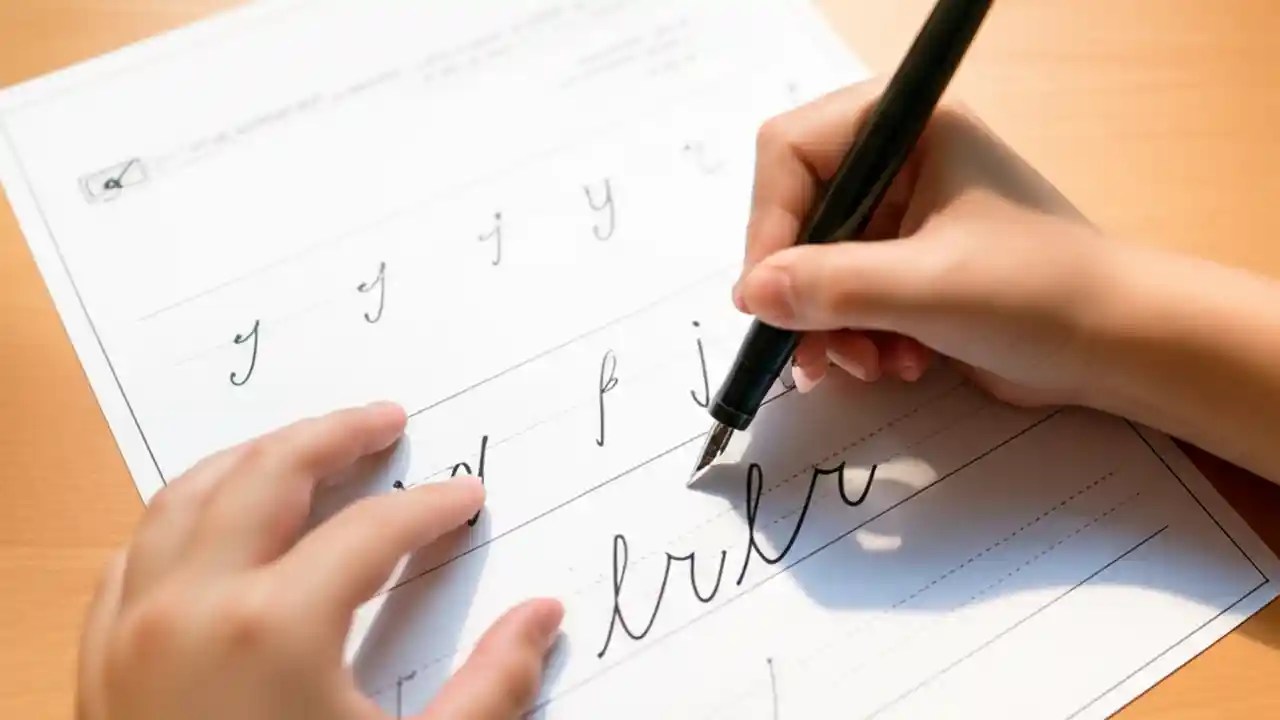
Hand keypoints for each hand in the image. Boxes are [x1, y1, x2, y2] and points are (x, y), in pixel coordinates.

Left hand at [76, 402, 562, 719]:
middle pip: (268, 474)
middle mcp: (191, 605)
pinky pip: (133, 551)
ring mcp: (131, 630)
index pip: (371, 530)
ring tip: (304, 448)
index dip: (430, 506)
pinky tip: (213, 521)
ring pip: (186, 495)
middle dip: (334, 435)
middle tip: (385, 420)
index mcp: (275, 625)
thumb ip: (490, 690)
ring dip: (252, 459)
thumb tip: (544, 617)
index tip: (465, 497)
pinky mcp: (99, 663)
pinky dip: (181, 514)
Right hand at [735, 78, 1116, 407]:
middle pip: (798, 217)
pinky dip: (857, 337)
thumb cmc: (1039, 294)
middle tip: (812, 352)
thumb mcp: (928, 287)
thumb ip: (833, 286)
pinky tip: (898, 364)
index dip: (769, 225)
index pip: (791, 153)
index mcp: (907, 127)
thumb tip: (750, 295)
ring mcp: (903, 215)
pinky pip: (846, 297)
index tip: (767, 296)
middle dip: (804, 293)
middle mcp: (898, 160)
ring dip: (831, 326)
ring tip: (869, 365)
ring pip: (816, 266)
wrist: (1119, 348)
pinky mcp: (908, 266)